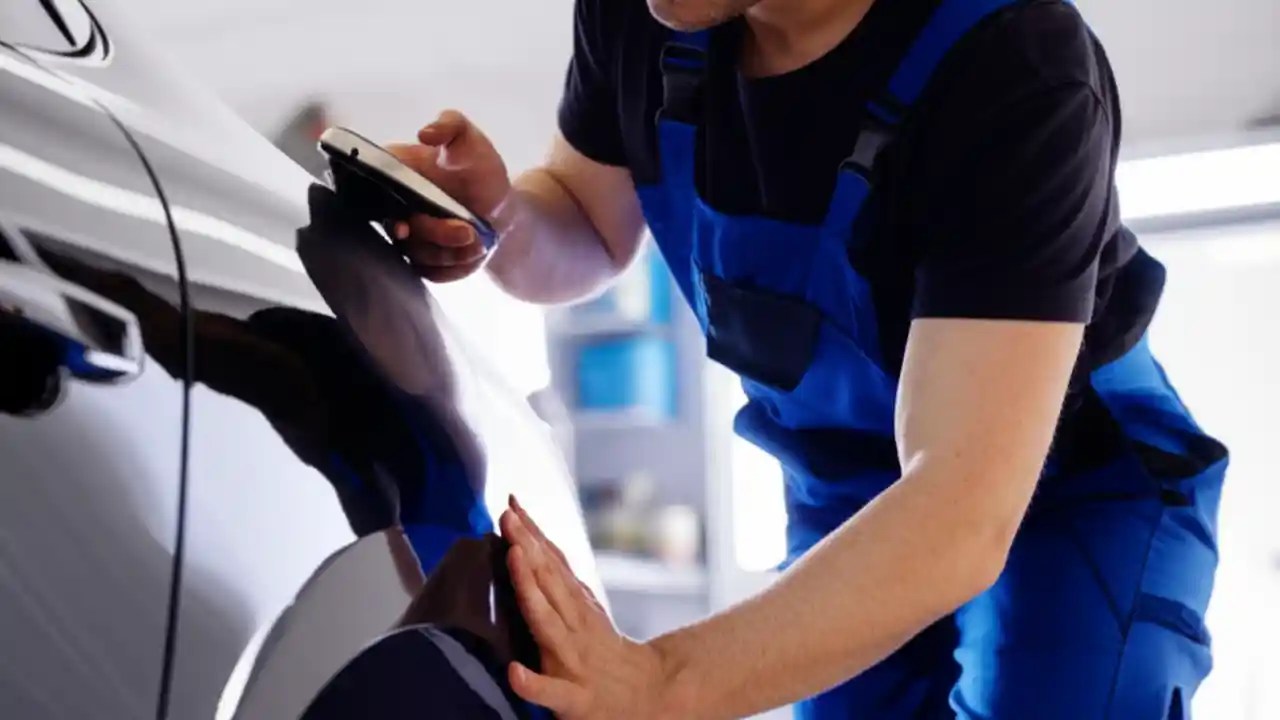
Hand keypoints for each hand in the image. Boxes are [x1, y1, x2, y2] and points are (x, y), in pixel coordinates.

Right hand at [385, 110, 510, 282]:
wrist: (500, 209)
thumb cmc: (479, 169)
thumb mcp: (470, 139)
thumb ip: (451, 125)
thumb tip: (425, 132)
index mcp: (394, 173)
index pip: (369, 187)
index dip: (379, 204)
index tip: (404, 221)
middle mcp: (392, 206)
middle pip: (396, 227)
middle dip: (434, 233)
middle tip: (466, 230)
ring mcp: (405, 237)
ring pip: (416, 254)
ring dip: (450, 251)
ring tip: (479, 239)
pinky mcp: (421, 261)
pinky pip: (429, 272)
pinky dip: (454, 266)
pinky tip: (474, 253)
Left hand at [500, 496, 669, 718]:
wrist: (648, 695)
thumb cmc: (604, 653)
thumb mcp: (585, 611)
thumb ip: (557, 583)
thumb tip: (528, 543)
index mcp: (575, 605)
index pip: (551, 562)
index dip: (531, 533)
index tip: (511, 502)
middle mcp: (575, 625)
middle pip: (549, 581)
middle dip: (527, 546)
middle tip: (508, 515)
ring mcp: (574, 660)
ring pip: (548, 622)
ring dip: (529, 589)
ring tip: (513, 557)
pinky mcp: (574, 699)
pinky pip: (552, 692)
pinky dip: (532, 683)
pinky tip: (514, 674)